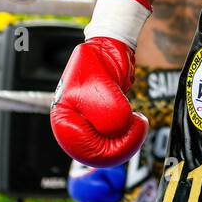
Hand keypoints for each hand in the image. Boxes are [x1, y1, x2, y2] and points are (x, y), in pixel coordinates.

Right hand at [49, 0, 152, 167]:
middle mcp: (73, 125)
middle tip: (138, 127)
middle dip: (121, 145)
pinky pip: (114, 138)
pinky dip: (126, 133)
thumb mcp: (103, 88)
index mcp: (63, 118)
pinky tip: (135, 119)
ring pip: (107, 147)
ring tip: (138, 121)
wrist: (109, 49)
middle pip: (95, 152)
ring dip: (125, 139)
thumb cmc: (99, 62)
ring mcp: (87, 123)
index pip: (83, 148)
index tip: (131, 129)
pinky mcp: (101, 121)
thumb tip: (121, 131)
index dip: (110, 146)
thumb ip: (110, 115)